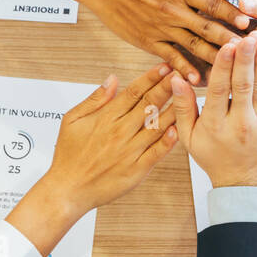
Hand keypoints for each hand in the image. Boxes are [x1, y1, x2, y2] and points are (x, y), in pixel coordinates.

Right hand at [9, 65, 178, 254]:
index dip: (151, 77)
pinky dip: (168, 142)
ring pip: (157, 126)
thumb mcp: (72, 120)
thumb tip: (112, 79)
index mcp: (106, 118)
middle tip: (183, 74)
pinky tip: (179, 130)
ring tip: (188, 96)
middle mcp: (120, 132)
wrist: (68, 189)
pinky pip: (156, 153)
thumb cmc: (68, 155)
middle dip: (168, 87)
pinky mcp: (136, 170)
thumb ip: (95, 99)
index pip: (134, 92)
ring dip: (174, 109)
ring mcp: (130, 151)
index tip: (165, 67)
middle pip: (149, 104)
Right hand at [67, 0, 249, 84]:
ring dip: (216, 57)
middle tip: (254, 50)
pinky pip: (170, 57)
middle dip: (233, 40)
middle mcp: (173, 10)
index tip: (253, 24)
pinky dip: (184, 69)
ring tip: (236, 67)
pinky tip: (199, 79)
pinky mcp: (148, 41)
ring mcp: (160, 28)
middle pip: (209, 29)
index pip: (215, 4)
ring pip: (194, 46)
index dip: (235, 15)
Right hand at [171, 31, 256, 188]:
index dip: (223, 68)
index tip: (226, 46)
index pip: (219, 91)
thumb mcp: (190, 137)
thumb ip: (183, 107)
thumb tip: (176, 78)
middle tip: (248, 36)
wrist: (247, 184)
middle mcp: (242, 123)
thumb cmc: (215, 157)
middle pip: (244, 85)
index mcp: (216, 126)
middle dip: (246, 59)